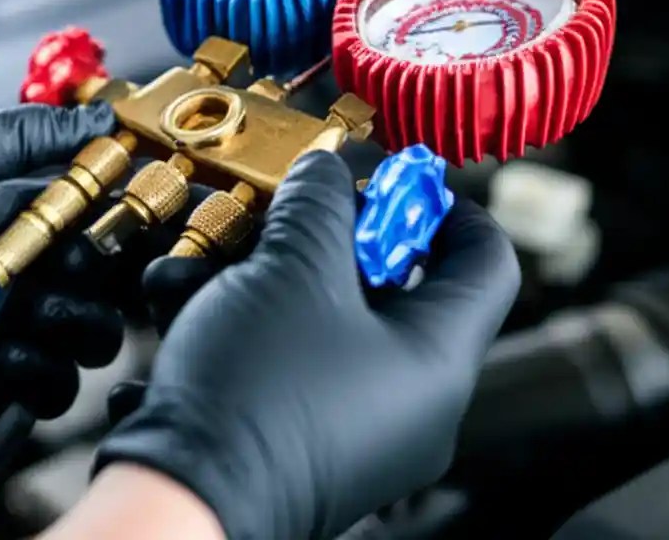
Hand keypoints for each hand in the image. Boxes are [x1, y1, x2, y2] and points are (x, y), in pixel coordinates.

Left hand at [0, 104, 122, 432]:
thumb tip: (99, 117)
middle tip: (69, 261)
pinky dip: (42, 370)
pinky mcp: (3, 379)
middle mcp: (31, 269)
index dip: (127, 206)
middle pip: (115, 275)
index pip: (106, 208)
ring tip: (33, 310)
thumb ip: (26, 132)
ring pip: (97, 332)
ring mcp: (20, 326)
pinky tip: (3, 353)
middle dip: (107, 269)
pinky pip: (57, 384)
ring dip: (80, 320)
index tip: (130, 201)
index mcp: (26, 212)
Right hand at [95, 151, 519, 539]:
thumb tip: (326, 171)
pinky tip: (182, 305)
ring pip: (321, 320)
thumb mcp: (292, 267)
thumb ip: (318, 202)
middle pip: (388, 286)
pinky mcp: (298, 441)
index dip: (444, 204)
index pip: (486, 259)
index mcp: (437, 358)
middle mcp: (409, 401)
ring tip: (208, 265)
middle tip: (282, 213)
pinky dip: (238, 323)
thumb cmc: (256, 394)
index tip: (393, 177)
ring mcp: (353, 427)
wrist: (184, 497)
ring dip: (261, 276)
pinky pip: (285, 360)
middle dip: (321, 237)